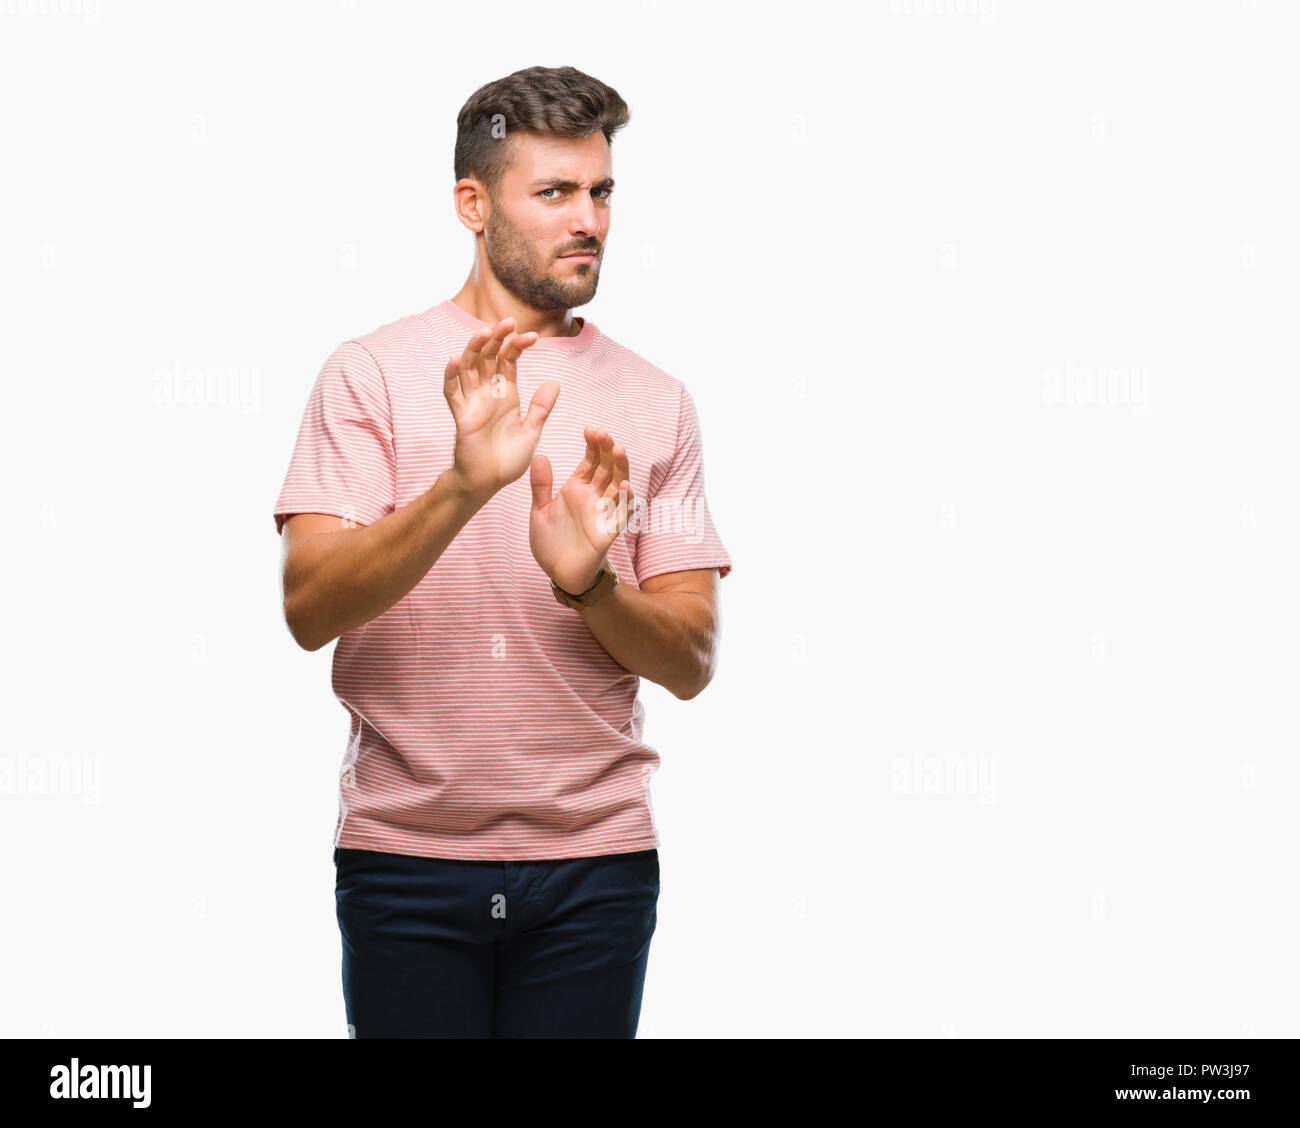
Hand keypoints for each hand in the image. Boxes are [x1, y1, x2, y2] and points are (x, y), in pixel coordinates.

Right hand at [443, 318, 560, 501]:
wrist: (488, 482)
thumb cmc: (508, 459)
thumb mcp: (531, 431)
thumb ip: (540, 408)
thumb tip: (554, 382)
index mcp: (506, 394)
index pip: (509, 361)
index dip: (517, 345)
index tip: (533, 336)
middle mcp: (488, 393)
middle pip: (488, 357)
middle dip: (497, 338)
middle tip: (508, 321)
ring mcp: (472, 403)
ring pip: (469, 368)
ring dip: (475, 349)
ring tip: (485, 332)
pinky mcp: (461, 417)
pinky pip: (452, 393)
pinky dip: (451, 376)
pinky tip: (455, 359)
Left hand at [529, 425, 634, 594]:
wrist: (559, 573)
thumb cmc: (551, 543)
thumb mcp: (540, 511)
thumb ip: (540, 486)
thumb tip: (539, 455)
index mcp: (577, 489)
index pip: (590, 462)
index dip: (592, 445)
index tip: (590, 429)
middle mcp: (593, 498)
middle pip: (606, 468)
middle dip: (607, 450)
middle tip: (603, 433)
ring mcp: (603, 513)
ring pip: (617, 486)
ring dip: (620, 468)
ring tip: (619, 450)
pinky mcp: (608, 532)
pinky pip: (621, 514)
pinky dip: (626, 500)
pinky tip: (626, 486)